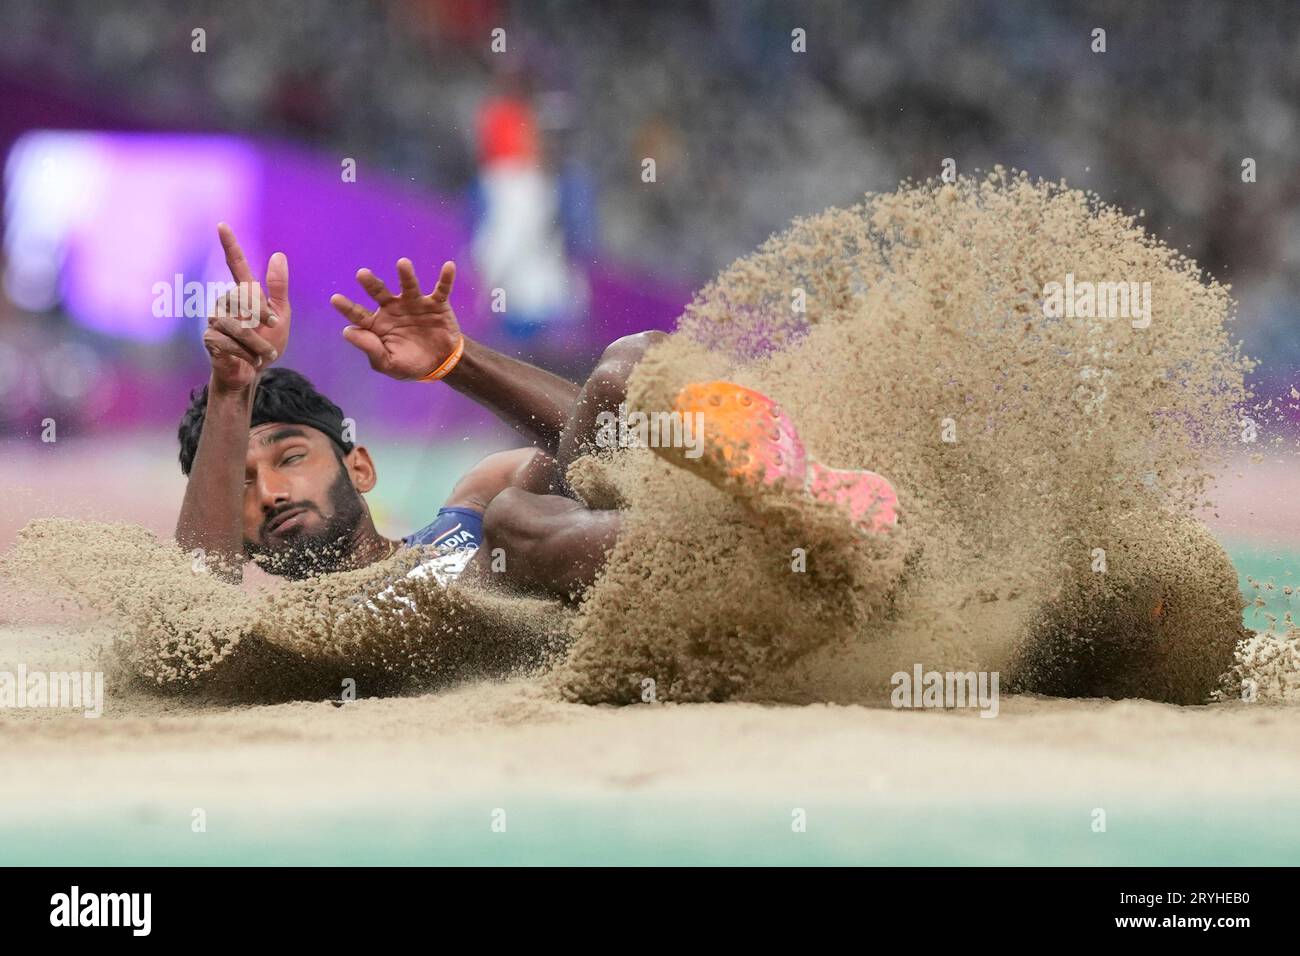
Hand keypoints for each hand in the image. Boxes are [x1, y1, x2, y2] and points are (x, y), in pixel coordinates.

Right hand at [204, 223, 290, 391]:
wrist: (253, 372)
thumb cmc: (267, 342)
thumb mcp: (281, 316)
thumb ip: (278, 288)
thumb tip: (279, 255)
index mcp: (244, 293)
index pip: (236, 265)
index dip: (230, 245)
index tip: (222, 225)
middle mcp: (225, 301)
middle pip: (245, 299)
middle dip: (264, 317)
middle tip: (273, 331)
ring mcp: (214, 319)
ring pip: (239, 325)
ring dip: (259, 343)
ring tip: (265, 354)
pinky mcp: (209, 338)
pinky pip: (231, 343)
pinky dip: (248, 355)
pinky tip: (251, 360)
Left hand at [331, 259, 460, 380]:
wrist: (441, 364)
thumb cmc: (410, 364)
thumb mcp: (388, 363)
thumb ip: (370, 349)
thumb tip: (347, 331)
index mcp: (378, 324)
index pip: (359, 314)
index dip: (347, 307)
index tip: (335, 299)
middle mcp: (394, 309)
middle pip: (380, 293)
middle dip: (371, 283)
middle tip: (362, 274)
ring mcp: (415, 304)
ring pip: (409, 286)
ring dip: (406, 275)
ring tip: (403, 263)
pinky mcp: (437, 304)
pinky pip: (441, 290)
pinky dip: (445, 279)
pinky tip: (448, 266)